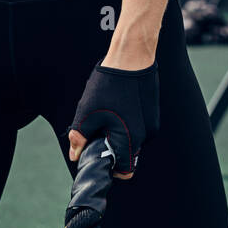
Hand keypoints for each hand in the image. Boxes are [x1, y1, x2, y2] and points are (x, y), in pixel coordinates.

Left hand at [67, 61, 159, 179]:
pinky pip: (137, 126)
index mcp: (131, 138)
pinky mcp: (152, 112)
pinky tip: (116, 105)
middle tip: (97, 131)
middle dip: (111, 148)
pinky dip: (126, 123)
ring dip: (118, 134)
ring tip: (106, 114)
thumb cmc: (109, 84)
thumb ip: (79, 137)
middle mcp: (146, 134)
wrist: (132, 56)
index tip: (98, 156)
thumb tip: (75, 155)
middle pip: (127, 154)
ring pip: (132, 139)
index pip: (125, 171)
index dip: (110, 169)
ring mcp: (152, 122)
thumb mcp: (87, 112)